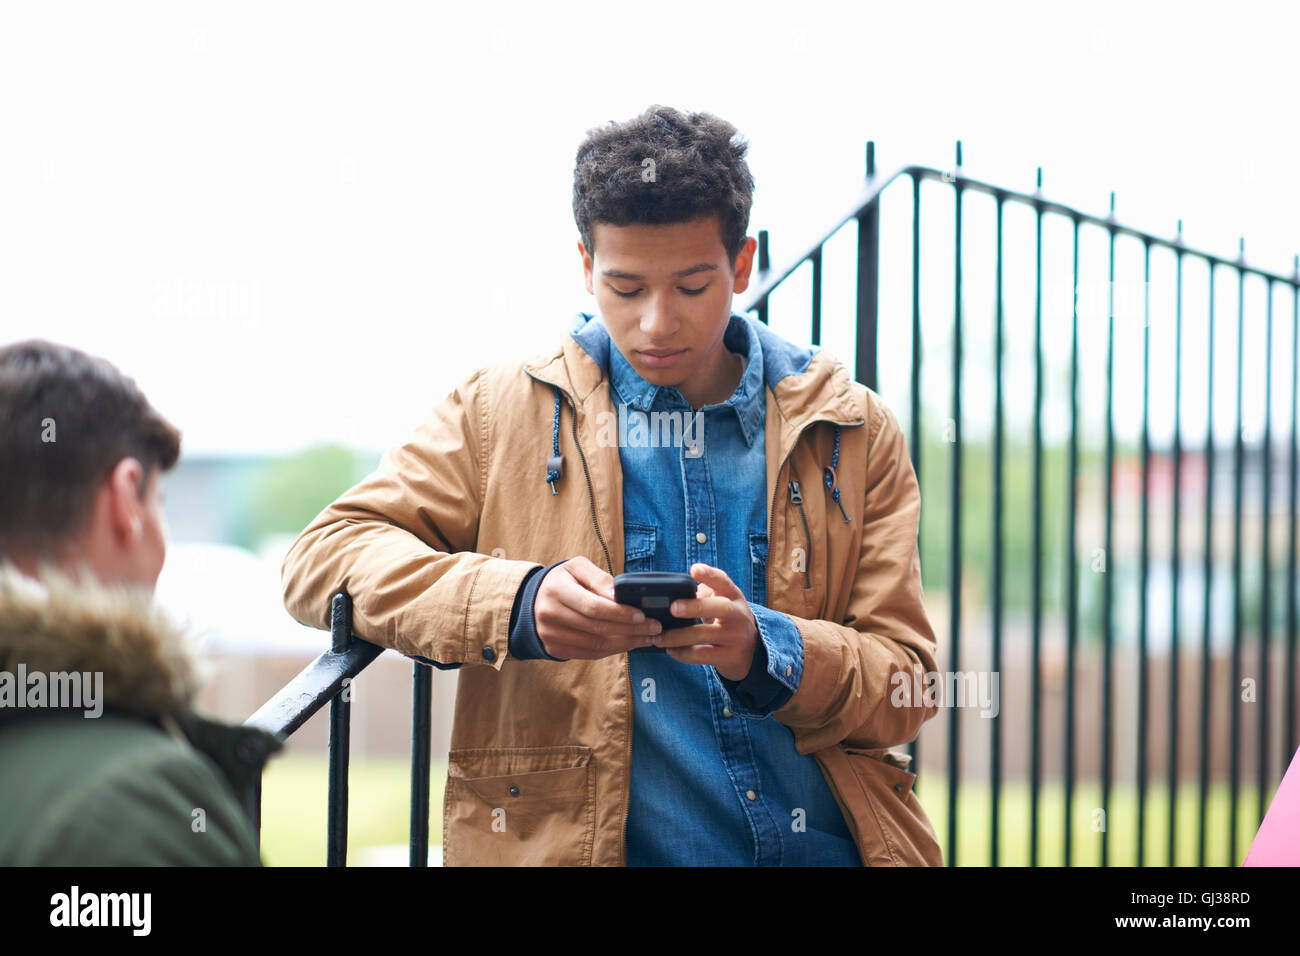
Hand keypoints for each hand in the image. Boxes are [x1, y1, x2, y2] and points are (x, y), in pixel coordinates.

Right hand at [534, 556, 662, 659]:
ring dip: (626, 643)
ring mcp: (551, 635)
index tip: (642, 615)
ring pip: (596, 645)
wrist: (531, 601)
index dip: (620, 613)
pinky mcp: (554, 649)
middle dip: (631, 630)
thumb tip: (620, 597)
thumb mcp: (577, 568)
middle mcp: (550, 615)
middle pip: (597, 628)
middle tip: (654, 628)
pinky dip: (613, 650)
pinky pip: (590, 654)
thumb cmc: (562, 581)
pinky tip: (629, 644)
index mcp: (556, 590)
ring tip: (647, 638)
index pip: (593, 607)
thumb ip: (600, 579)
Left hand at [650, 563, 757, 681]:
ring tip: (658, 637)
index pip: (723, 581)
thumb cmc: (727, 619)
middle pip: (719, 607)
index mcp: (733, 596)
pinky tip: (671, 650)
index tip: (694, 569)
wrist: (751, 649)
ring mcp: (736, 637)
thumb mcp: (723, 601)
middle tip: (673, 608)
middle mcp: (738, 615)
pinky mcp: (730, 657)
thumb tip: (670, 594)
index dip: (709, 575)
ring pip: (704, 635)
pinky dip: (683, 653)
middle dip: (695, 607)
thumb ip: (702, 594)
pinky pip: (702, 655)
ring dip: (677, 636)